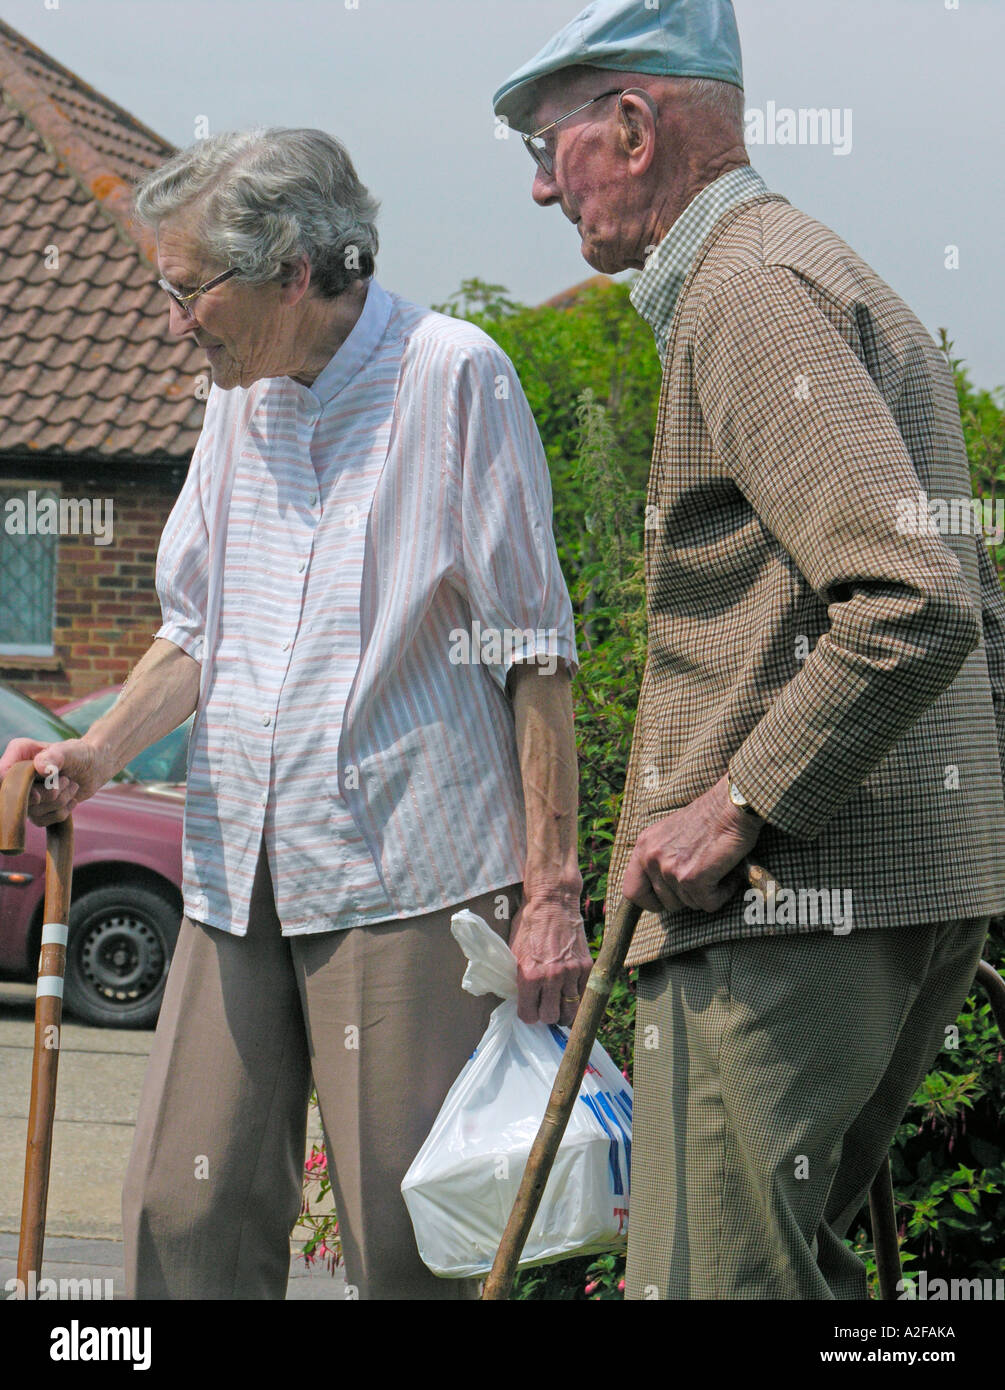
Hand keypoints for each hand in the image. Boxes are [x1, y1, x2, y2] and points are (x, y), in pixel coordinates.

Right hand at [0, 737, 109, 826]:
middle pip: (19, 798)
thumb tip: (41, 767)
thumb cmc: (78, 754)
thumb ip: (55, 756)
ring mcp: (24, 795)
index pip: (3, 775)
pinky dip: (62, 811)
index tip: (37, 795)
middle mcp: (15, 776)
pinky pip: (43, 821)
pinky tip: (71, 798)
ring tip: (71, 784)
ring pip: (34, 811)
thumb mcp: (70, 751)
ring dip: (60, 800)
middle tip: (67, 780)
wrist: (92, 766)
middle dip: (49, 794)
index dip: (15, 790)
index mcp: (18, 754)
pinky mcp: (35, 810)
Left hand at [507, 892, 592, 1026]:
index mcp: (530, 976)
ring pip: (571, 1010)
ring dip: (564, 1010)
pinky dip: (577, 996)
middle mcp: (552, 977)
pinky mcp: (586, 966)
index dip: (528, 1015)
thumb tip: (520, 998)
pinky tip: (570, 990)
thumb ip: (519, 978)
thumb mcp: (514, 953)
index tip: (530, 1010)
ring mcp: (571, 972)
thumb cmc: (529, 925)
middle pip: (552, 1017)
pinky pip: (584, 994)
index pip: (530, 1015)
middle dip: (546, 1015)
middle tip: (545, 1007)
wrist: (552, 903)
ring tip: (560, 1005)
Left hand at [622, 775, 762, 914]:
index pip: (631, 891)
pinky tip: (728, 874)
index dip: (649, 902)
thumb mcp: (668, 834)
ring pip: (690, 904)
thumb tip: (661, 887)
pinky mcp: (692, 878)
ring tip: (716, 868)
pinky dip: (722, 893)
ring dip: (708, 892)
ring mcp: (670, 869)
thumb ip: (659, 857)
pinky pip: (709, 903)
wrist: (731, 806)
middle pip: (665, 903)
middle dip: (687, 896)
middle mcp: (652, 858)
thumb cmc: (708, 818)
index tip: (666, 900)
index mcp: (643, 847)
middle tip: (704, 877)